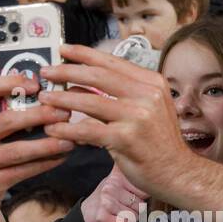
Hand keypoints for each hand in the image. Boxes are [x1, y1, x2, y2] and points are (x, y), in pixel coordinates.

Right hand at [0, 73, 73, 221]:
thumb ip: (4, 118)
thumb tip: (44, 98)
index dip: (11, 82)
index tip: (37, 84)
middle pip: (7, 120)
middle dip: (40, 115)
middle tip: (65, 112)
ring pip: (17, 150)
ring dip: (47, 144)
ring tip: (70, 139)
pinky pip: (21, 172)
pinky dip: (43, 165)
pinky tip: (59, 158)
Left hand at [38, 43, 220, 205]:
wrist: (178, 172)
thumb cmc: (159, 142)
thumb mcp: (148, 108)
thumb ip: (121, 94)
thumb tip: (82, 84)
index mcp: (151, 83)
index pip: (112, 62)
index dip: (84, 54)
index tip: (63, 49)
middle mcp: (146, 95)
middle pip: (98, 76)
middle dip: (67, 71)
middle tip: (46, 71)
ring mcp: (137, 117)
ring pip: (90, 102)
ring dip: (62, 99)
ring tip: (44, 99)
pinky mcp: (127, 139)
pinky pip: (88, 130)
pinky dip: (67, 129)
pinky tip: (53, 129)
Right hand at [81, 164, 147, 221]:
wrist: (88, 212)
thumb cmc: (108, 198)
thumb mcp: (120, 181)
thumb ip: (136, 177)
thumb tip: (158, 175)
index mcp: (118, 176)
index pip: (145, 189)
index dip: (143, 198)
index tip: (136, 197)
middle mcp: (111, 186)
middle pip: (141, 205)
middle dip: (136, 210)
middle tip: (124, 208)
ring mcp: (106, 201)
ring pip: (134, 216)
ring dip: (129, 219)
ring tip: (119, 214)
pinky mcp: (102, 216)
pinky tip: (115, 221)